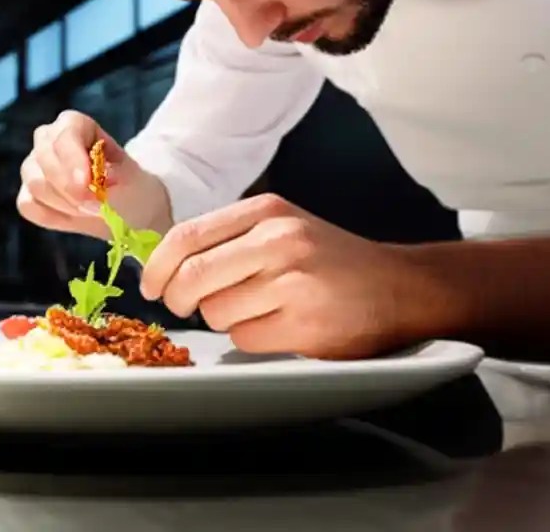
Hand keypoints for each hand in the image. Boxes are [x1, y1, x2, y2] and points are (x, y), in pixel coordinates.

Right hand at [17, 110, 172, 237]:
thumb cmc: (129, 186)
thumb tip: (84, 187)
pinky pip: (29, 205)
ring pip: (35, 183)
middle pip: (44, 157)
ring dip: (65, 203)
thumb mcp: (131, 180)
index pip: (66, 134)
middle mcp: (48, 139)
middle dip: (68, 186)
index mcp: (75, 124)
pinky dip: (52, 216)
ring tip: (90, 209)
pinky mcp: (27, 192)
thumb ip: (109, 181)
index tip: (87, 183)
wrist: (124, 206)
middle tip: (96, 206)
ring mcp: (33, 165)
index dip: (73, 158)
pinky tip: (72, 216)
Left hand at [140, 194, 447, 358]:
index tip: (151, 286)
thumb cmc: (328, 260)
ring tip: (254, 309)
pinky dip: (250, 338)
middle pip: (191, 277)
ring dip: (222, 319)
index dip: (157, 267)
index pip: (185, 237)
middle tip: (183, 306)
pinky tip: (277, 326)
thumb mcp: (282, 227)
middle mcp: (279, 241)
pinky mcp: (305, 323)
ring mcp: (294, 282)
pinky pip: (245, 338)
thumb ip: (229, 238)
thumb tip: (164, 265)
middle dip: (177, 299)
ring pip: (215, 312)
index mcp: (266, 211)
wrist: (398, 287)